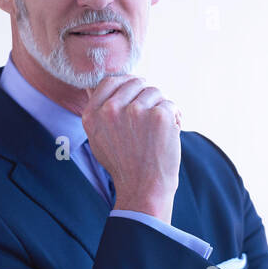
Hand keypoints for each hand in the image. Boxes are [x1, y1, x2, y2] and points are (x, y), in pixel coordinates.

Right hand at [81, 75, 181, 223]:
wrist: (143, 188)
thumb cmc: (124, 165)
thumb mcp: (98, 138)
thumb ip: (97, 111)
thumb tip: (96, 84)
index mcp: (92, 114)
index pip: (111, 81)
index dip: (128, 85)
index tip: (137, 96)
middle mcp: (110, 110)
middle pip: (137, 83)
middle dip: (148, 97)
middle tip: (151, 119)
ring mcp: (135, 111)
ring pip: (155, 92)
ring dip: (161, 107)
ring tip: (159, 130)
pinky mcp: (158, 115)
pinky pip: (170, 105)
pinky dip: (175, 118)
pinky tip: (170, 133)